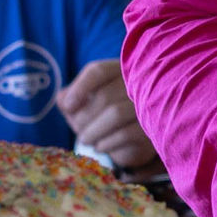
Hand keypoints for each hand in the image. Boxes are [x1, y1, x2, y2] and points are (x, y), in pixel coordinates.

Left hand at [57, 55, 157, 175]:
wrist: (131, 141)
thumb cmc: (102, 115)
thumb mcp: (83, 104)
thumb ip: (69, 97)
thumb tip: (62, 100)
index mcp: (119, 70)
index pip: (97, 71)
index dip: (79, 89)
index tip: (67, 107)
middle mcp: (137, 83)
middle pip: (104, 96)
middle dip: (84, 117)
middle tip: (77, 129)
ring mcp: (148, 105)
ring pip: (115, 114)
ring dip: (93, 131)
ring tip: (85, 139)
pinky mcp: (153, 128)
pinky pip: (126, 134)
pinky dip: (106, 142)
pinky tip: (99, 146)